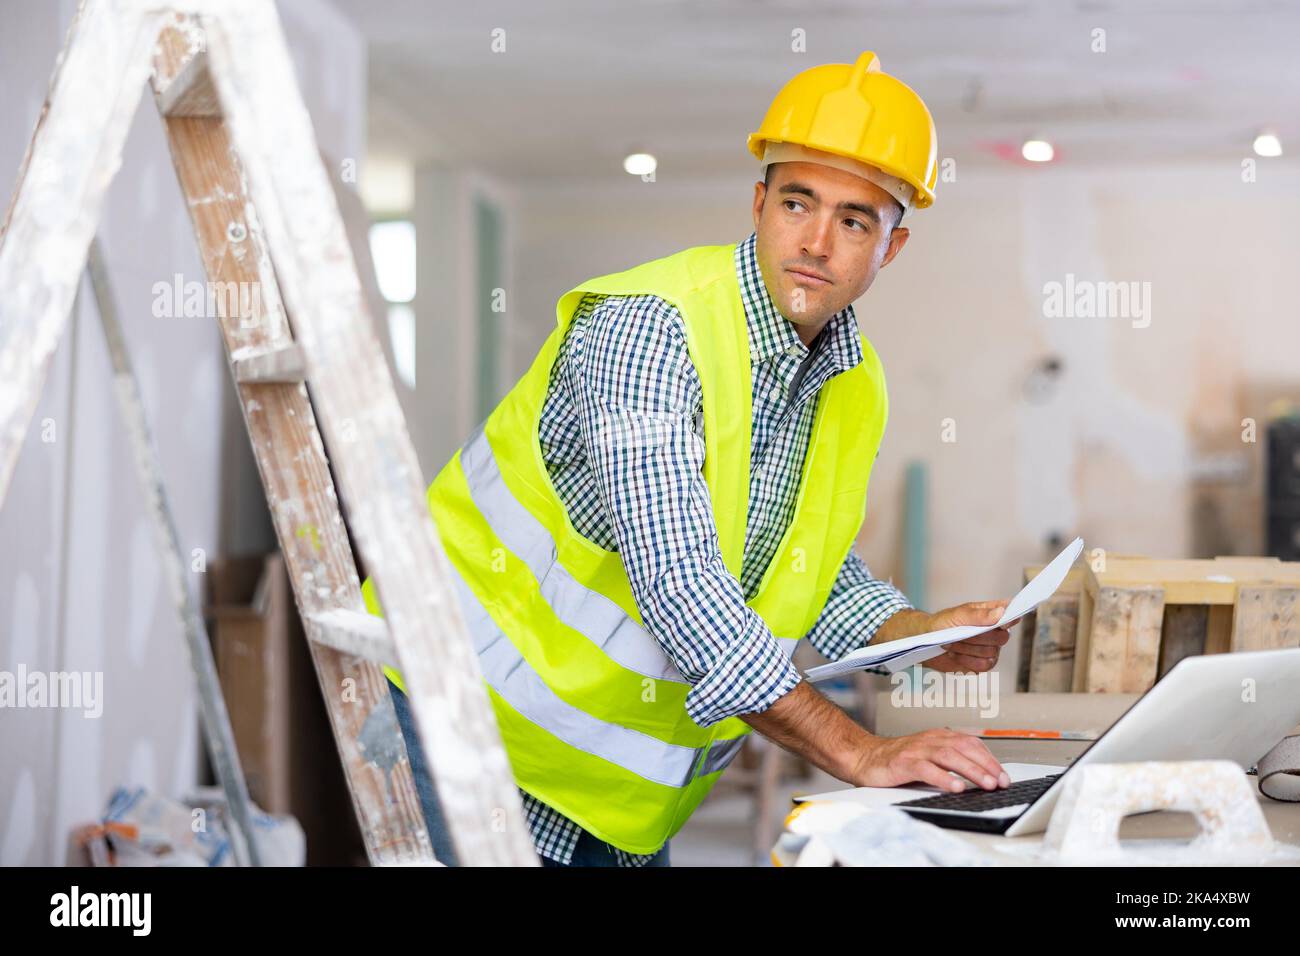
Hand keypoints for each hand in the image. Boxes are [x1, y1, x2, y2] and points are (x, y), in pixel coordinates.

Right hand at [852, 728, 1010, 791]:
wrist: (864, 757)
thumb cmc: (897, 760)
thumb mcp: (929, 757)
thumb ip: (951, 762)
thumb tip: (981, 776)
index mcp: (938, 736)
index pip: (971, 743)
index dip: (990, 759)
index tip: (1003, 776)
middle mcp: (929, 740)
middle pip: (964, 748)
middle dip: (986, 765)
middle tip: (1001, 781)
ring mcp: (916, 750)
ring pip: (949, 756)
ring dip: (971, 770)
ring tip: (986, 784)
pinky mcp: (903, 762)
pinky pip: (926, 769)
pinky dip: (943, 778)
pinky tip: (955, 787)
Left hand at [923, 600, 1013, 672]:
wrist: (926, 641)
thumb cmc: (941, 623)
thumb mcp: (957, 615)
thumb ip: (979, 614)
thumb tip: (1001, 612)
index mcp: (990, 613)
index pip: (1010, 612)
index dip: (1011, 617)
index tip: (1003, 622)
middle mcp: (994, 631)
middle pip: (1002, 638)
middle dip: (979, 638)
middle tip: (960, 634)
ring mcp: (990, 648)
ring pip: (991, 652)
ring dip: (968, 649)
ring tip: (952, 643)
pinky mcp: (982, 663)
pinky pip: (985, 666)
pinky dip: (968, 660)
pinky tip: (955, 654)